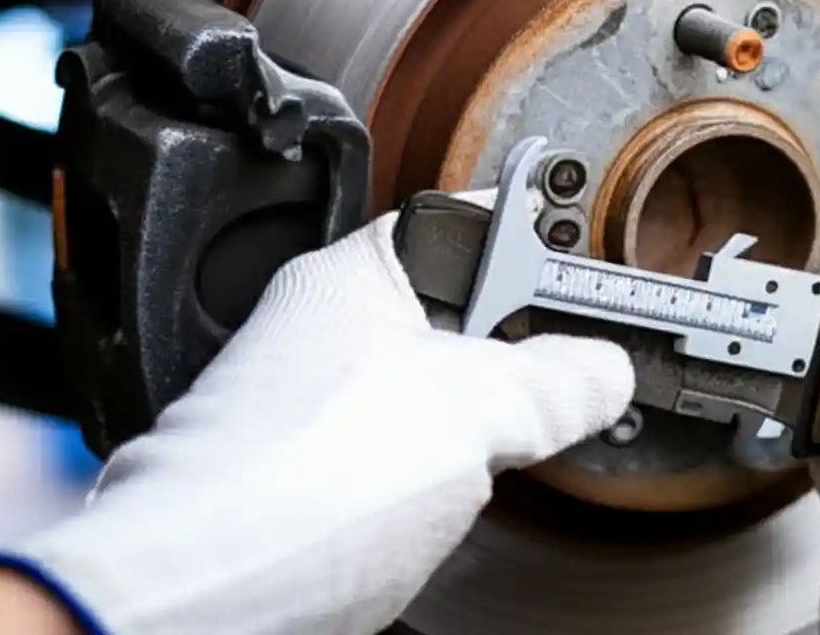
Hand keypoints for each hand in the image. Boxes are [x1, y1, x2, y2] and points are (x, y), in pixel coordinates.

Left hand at [0, 212, 634, 634]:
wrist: (211, 600)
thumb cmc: (299, 481)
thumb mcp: (478, 407)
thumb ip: (559, 378)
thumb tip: (607, 368)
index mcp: (354, 278)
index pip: (464, 223)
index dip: (534, 240)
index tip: (592, 265)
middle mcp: (328, 336)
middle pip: (459, 319)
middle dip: (520, 350)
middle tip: (572, 372)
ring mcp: (323, 411)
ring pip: (438, 395)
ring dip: (485, 420)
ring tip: (522, 438)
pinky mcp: (323, 482)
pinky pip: (413, 458)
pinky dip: (450, 474)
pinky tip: (465, 493)